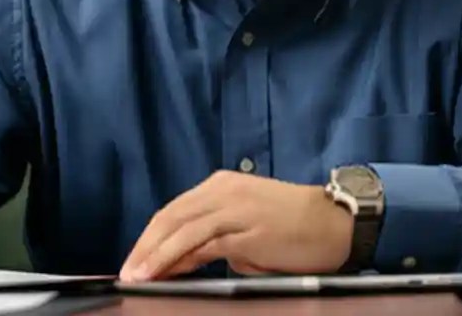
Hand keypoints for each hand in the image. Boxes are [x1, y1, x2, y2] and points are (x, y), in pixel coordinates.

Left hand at [119, 170, 352, 281]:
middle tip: (126, 272)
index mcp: (222, 185)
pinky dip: (178, 257)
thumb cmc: (293, 229)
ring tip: (137, 276)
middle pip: (170, 216)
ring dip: (154, 255)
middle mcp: (223, 190)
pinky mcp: (246, 228)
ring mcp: (234, 207)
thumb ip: (212, 241)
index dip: (150, 237)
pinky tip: (165, 272)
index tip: (134, 261)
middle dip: (144, 246)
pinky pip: (203, 243)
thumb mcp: (245, 229)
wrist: (334, 224)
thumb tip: (180, 263)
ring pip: (181, 228)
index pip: (174, 211)